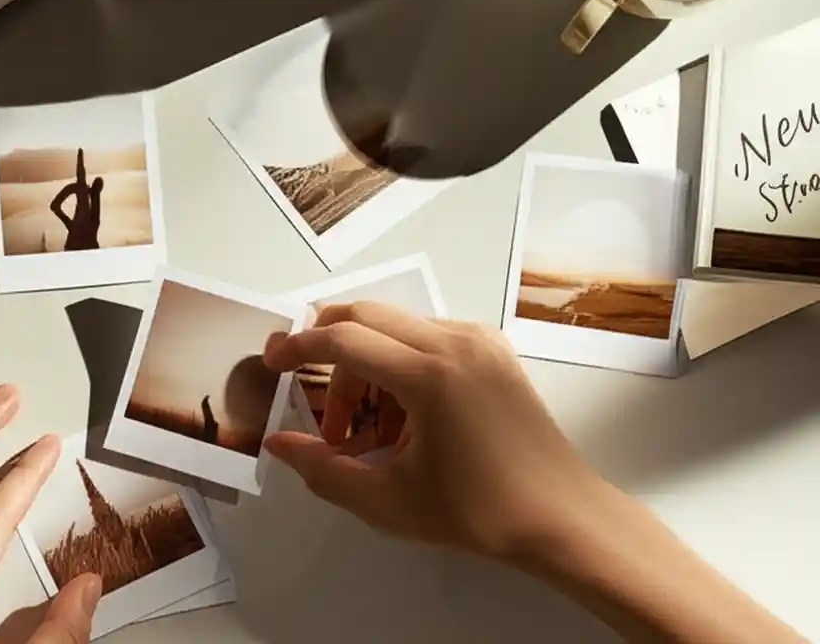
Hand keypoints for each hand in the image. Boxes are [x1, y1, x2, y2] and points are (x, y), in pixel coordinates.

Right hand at [261, 302, 602, 561]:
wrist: (561, 517)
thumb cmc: (478, 513)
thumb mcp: (387, 502)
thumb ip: (324, 469)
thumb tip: (278, 444)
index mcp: (430, 375)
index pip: (343, 340)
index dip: (298, 348)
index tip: (270, 363)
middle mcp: (455, 343)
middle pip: (366, 315)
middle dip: (327, 348)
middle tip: (303, 387)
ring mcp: (479, 342)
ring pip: (396, 328)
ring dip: (366, 365)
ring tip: (366, 430)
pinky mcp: (494, 351)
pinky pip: (428, 338)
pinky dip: (400, 365)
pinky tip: (403, 419)